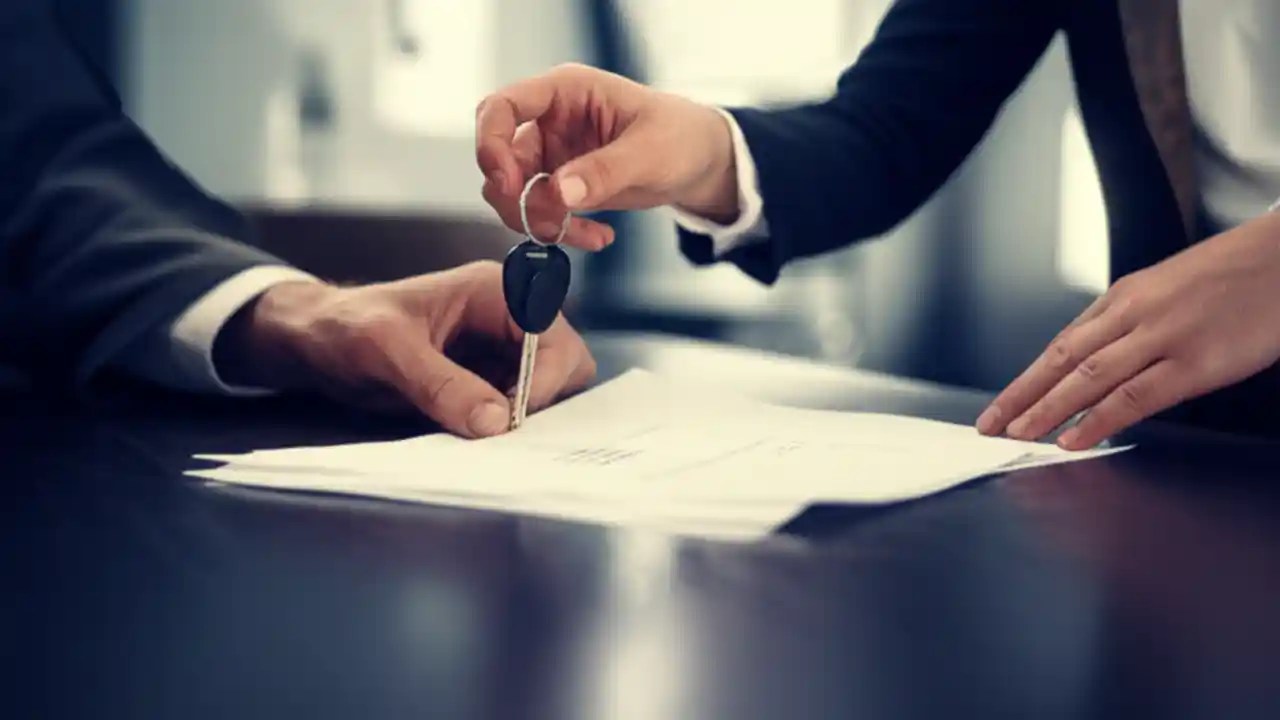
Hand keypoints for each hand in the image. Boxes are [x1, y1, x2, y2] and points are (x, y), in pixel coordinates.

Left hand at [214, 261, 595, 437]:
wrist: (314, 341)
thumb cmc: (345, 327)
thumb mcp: (387, 352)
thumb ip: (441, 384)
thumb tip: (496, 422)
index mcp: (493, 291)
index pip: (552, 334)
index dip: (544, 377)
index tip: (513, 417)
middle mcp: (506, 318)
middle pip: (565, 362)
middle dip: (542, 398)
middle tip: (500, 428)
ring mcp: (499, 352)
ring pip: (546, 391)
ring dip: (521, 417)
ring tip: (476, 430)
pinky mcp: (486, 382)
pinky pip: (515, 409)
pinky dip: (502, 427)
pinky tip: (470, 433)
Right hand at [475, 63, 738, 249]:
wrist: (701, 163)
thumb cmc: (682, 137)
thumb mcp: (651, 152)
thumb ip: (605, 171)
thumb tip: (558, 192)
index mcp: (565, 92)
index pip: (502, 106)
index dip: (491, 143)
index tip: (507, 184)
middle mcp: (549, 120)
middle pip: (499, 158)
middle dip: (516, 197)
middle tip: (550, 223)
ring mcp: (552, 154)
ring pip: (514, 193)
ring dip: (540, 221)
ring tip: (590, 234)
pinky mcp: (561, 184)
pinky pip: (540, 213)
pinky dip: (561, 232)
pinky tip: (600, 236)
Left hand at [977, 212, 1279, 449]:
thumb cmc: (1234, 275)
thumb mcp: (1169, 289)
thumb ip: (1130, 323)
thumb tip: (1095, 360)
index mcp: (1124, 296)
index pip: (1061, 344)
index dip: (1026, 379)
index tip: (999, 405)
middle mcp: (1133, 314)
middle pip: (1062, 360)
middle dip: (1021, 396)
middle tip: (989, 425)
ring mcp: (1163, 337)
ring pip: (1088, 378)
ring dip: (1047, 409)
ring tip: (1019, 435)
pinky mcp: (1195, 362)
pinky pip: (1134, 396)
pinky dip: (1098, 419)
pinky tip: (1073, 438)